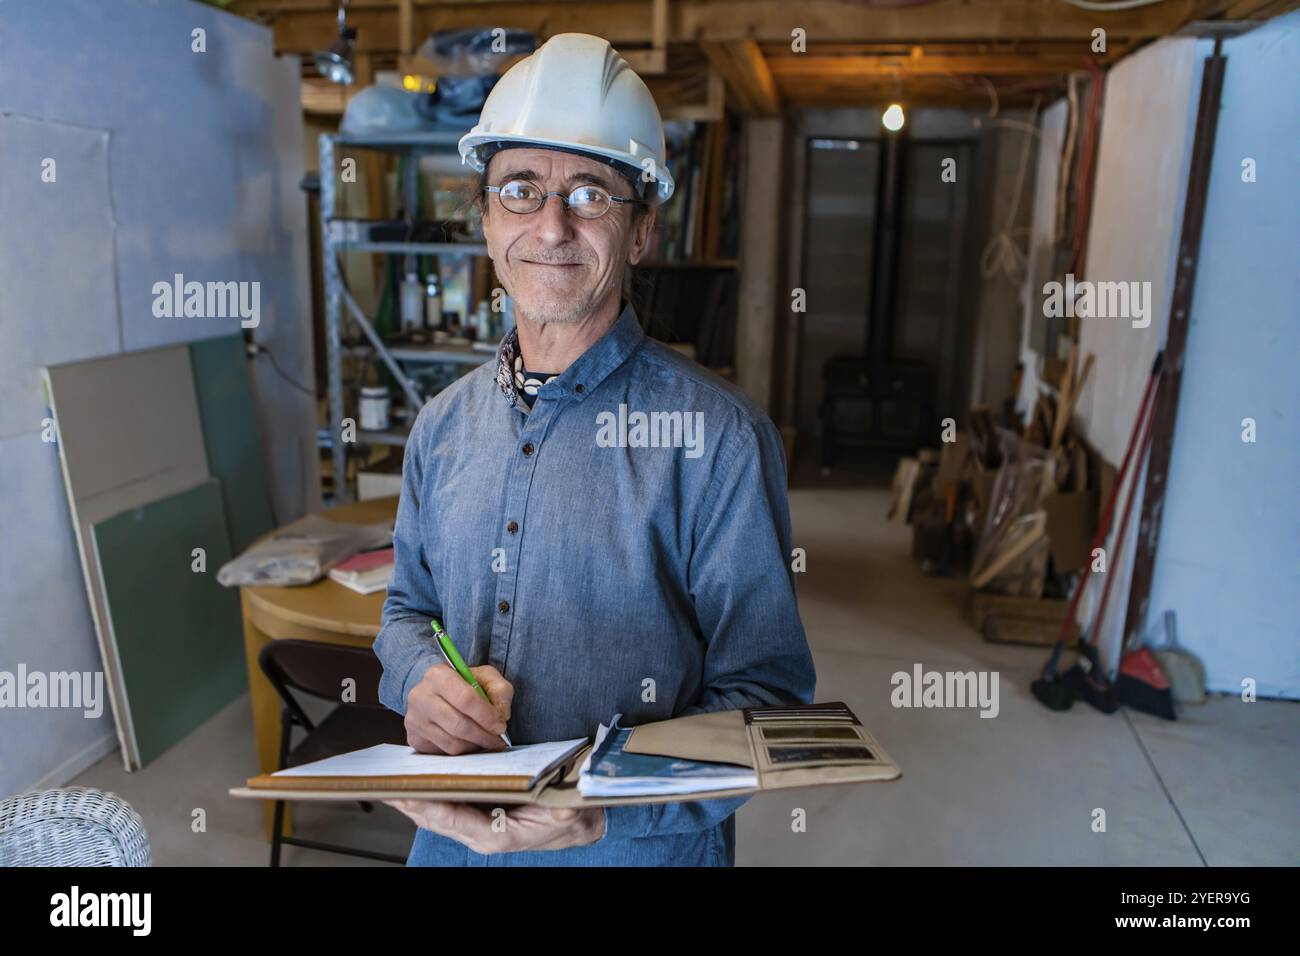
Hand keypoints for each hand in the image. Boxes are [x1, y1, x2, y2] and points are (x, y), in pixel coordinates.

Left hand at [385, 801, 605, 853]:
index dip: (428, 805)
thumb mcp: (569, 813)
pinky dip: (429, 793)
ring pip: (436, 812)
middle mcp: (480, 833)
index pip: (453, 819)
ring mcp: (476, 824)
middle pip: (435, 817)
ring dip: (413, 797)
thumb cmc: (569, 817)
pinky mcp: (477, 814)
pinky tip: (416, 779)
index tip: (406, 792)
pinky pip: (446, 804)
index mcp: (497, 835)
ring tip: (390, 779)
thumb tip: (561, 810)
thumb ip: (563, 812)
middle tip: (382, 784)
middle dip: (408, 801)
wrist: (577, 822)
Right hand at [404, 663, 513, 753]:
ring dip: (475, 746)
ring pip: (452, 743)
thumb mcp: (485, 677)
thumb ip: (500, 690)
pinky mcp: (414, 738)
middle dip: (484, 735)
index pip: (466, 699)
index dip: (487, 716)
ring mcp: (414, 719)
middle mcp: (420, 696)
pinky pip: (444, 752)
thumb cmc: (463, 684)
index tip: (501, 726)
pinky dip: (463, 751)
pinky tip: (471, 742)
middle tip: (498, 740)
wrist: (435, 692)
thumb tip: (502, 715)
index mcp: (438, 675)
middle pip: (458, 725)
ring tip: (487, 741)